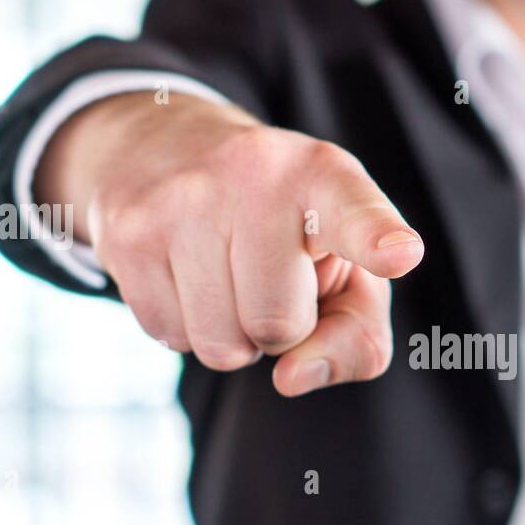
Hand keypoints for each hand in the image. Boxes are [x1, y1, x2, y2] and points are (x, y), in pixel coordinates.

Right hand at [36, 91, 423, 395]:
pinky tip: (188, 273)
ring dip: (231, 333)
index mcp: (325, 176)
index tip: (398, 255)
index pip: (353, 213)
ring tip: (228, 273)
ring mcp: (182, 201)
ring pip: (221, 346)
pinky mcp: (126, 234)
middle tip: (268, 274)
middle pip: (277, 326)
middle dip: (279, 327)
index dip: (375, 239)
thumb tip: (292, 378)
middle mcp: (254, 176)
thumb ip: (356, 337)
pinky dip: (186, 325)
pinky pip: (170, 337)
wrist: (164, 146)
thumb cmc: (287, 230)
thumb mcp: (347, 272)